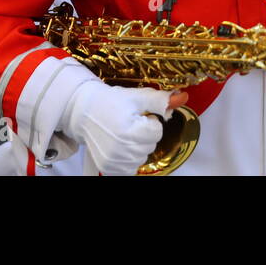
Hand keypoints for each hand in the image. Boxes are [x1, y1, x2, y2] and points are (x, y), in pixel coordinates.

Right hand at [59, 81, 174, 175]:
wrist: (83, 111)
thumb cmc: (110, 102)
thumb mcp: (137, 97)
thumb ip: (161, 100)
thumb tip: (183, 98)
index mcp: (130, 130)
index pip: (157, 131)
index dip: (149, 121)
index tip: (136, 116)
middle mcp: (122, 149)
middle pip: (151, 145)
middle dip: (144, 134)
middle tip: (128, 123)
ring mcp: (114, 160)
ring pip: (142, 157)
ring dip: (137, 147)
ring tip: (122, 134)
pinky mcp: (108, 168)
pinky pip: (130, 168)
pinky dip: (129, 158)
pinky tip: (120, 146)